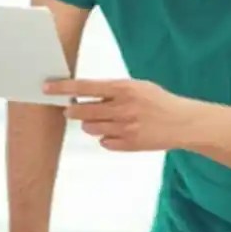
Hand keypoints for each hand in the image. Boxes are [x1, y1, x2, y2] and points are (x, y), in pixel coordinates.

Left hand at [45, 78, 198, 151]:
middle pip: (82, 111)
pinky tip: (117, 132)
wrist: (183, 123)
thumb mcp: (137, 87)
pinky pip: (104, 142)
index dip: (63, 88)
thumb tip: (85, 93)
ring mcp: (124, 128)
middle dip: (71, 110)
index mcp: (123, 89)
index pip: (84, 86)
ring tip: (101, 120)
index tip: (47, 87)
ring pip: (90, 128)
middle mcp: (121, 108)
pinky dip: (105, 138)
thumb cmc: (159, 101)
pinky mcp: (128, 145)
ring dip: (89, 124)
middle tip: (69, 109)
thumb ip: (112, 90)